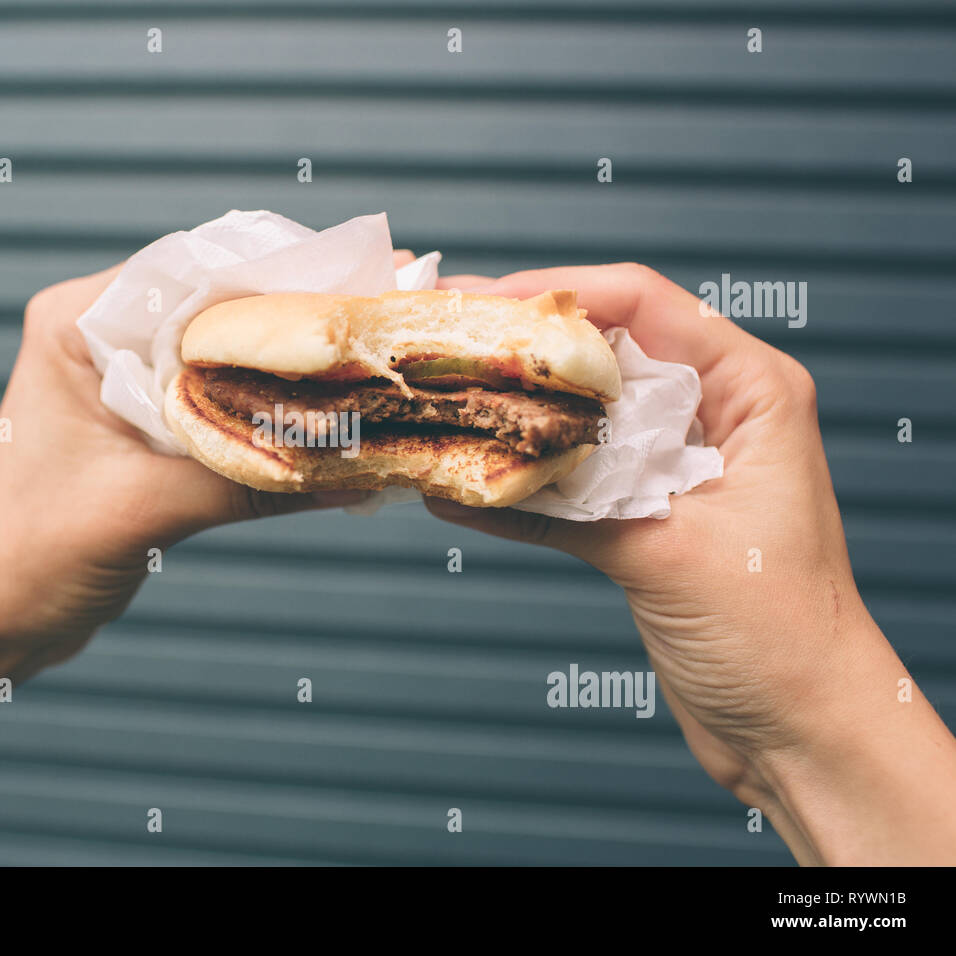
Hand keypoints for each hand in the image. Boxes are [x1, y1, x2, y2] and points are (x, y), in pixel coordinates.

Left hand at [0, 258, 383, 661]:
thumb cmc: (36, 555)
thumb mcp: (148, 508)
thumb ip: (250, 480)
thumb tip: (356, 472)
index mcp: (74, 323)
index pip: (194, 275)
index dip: (280, 278)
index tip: (357, 282)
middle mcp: (97, 334)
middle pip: (218, 308)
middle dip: (295, 322)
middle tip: (379, 318)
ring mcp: (121, 376)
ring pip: (226, 354)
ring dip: (287, 369)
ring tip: (365, 366)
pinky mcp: (144, 421)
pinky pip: (221, 399)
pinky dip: (268, 410)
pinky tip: (326, 418)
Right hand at [426, 263, 955, 863]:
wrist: (804, 732)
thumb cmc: (786, 640)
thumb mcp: (675, 553)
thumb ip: (571, 506)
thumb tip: (469, 479)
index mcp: (751, 392)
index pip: (643, 305)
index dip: (557, 293)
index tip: (482, 305)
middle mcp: (715, 417)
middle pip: (603, 350)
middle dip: (521, 347)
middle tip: (444, 343)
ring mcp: (677, 467)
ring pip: (581, 414)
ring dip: (514, 412)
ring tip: (442, 401)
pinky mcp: (646, 518)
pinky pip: (571, 479)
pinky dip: (518, 481)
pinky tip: (459, 484)